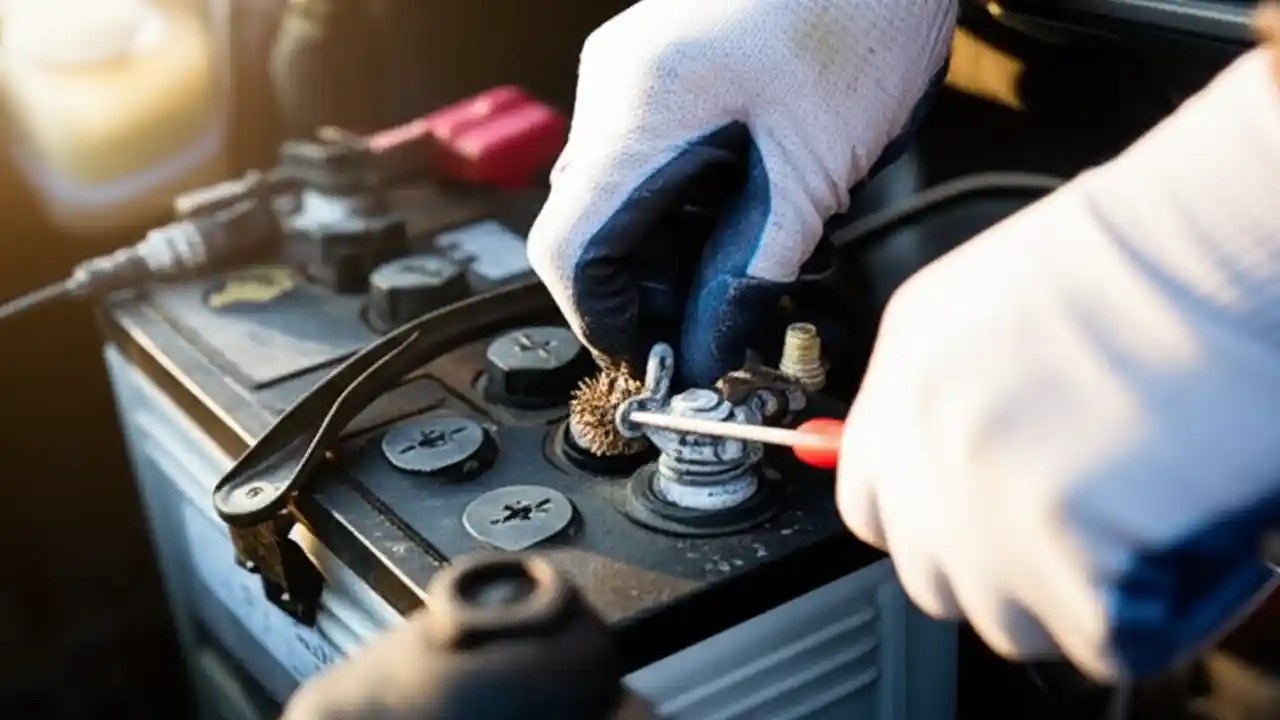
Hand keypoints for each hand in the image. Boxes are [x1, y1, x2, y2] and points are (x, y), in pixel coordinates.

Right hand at [527, 0, 954, 385]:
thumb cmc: (866, 23)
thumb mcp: (811, 174)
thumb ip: (749, 273)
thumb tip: (707, 349)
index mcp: (640, 111)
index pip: (570, 252)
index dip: (606, 323)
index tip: (657, 358)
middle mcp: (614, 86)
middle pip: (590, 228)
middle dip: (651, 291)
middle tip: (716, 325)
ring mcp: (630, 71)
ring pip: (618, 199)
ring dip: (673, 252)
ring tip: (751, 266)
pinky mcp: (657, 68)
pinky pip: (643, 160)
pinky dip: (685, 208)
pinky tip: (746, 216)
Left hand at [837, 49, 1279, 680]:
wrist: (1220, 247)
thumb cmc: (1132, 259)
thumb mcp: (980, 304)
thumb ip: (932, 395)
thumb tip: (923, 465)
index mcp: (904, 384)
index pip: (867, 506)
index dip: (925, 522)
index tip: (965, 521)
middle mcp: (928, 449)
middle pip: (929, 573)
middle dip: (990, 566)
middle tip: (1060, 529)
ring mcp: (991, 506)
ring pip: (1003, 618)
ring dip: (1057, 597)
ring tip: (1117, 531)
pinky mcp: (1073, 554)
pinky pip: (1089, 639)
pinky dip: (1130, 616)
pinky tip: (1158, 549)